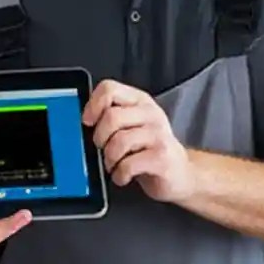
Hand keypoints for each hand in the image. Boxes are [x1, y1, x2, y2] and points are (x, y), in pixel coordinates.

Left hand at [82, 79, 193, 202]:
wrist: (180, 174)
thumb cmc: (149, 149)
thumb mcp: (132, 125)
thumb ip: (111, 116)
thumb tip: (83, 120)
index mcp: (139, 101)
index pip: (109, 89)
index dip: (93, 105)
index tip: (88, 122)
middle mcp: (151, 113)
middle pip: (111, 117)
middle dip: (99, 138)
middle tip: (103, 148)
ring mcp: (158, 135)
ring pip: (118, 142)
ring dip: (109, 159)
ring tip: (114, 164)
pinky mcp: (161, 158)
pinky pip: (128, 165)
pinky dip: (119, 174)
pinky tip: (123, 175)